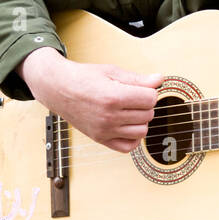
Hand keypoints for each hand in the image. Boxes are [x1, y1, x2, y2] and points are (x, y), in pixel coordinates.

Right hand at [19, 47, 161, 152]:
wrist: (58, 88)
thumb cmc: (83, 78)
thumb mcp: (111, 72)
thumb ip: (138, 79)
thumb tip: (160, 79)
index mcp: (113, 96)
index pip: (150, 99)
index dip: (149, 92)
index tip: (141, 89)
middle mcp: (109, 116)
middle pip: (148, 115)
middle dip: (145, 105)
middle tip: (133, 98)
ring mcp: (104, 130)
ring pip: (142, 131)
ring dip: (141, 121)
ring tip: (130, 111)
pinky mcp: (100, 139)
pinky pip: (128, 147)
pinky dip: (133, 138)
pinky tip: (127, 126)